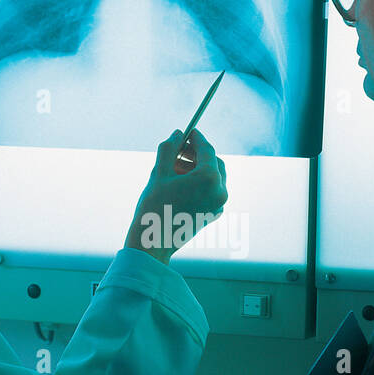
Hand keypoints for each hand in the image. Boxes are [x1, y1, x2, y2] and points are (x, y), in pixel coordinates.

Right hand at [125, 129, 227, 264]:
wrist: (153, 242)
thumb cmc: (155, 207)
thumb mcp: (159, 172)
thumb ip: (170, 148)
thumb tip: (178, 133)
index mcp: (209, 179)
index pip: (207, 149)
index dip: (196, 138)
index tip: (187, 132)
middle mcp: (220, 192)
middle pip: (214, 163)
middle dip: (197, 153)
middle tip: (179, 149)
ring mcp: (218, 205)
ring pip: (213, 177)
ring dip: (196, 168)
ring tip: (174, 167)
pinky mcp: (213, 214)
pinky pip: (211, 191)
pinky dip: (199, 183)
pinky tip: (179, 183)